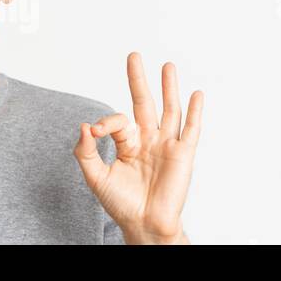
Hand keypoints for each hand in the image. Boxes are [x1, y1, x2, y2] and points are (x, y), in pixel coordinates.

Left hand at [73, 52, 203, 244]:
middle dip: (138, 80)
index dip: (105, 122)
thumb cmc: (121, 204)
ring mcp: (167, 145)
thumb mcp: (96, 177)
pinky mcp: (183, 155)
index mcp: (129, 143)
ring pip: (169, 110)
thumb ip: (85, 152)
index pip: (117, 121)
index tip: (95, 132)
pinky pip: (191, 130)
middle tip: (134, 56)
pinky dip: (195, 112)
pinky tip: (196, 94)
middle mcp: (149, 140)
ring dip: (169, 88)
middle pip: (144, 103)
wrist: (143, 224)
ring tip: (168, 66)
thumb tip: (84, 126)